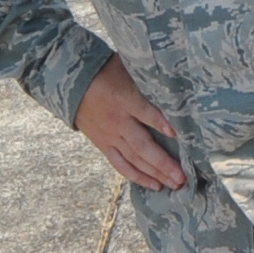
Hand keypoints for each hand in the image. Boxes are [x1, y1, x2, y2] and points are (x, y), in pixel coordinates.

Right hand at [74, 58, 187, 190]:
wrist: (71, 84)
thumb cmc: (105, 72)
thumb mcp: (127, 67)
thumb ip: (147, 78)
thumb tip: (175, 80)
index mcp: (123, 98)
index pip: (144, 111)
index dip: (159, 122)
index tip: (176, 133)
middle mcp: (117, 121)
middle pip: (142, 145)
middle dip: (163, 162)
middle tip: (182, 176)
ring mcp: (110, 136)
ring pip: (134, 159)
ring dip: (155, 173)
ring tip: (175, 184)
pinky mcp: (104, 145)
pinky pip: (121, 165)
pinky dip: (137, 176)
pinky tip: (154, 184)